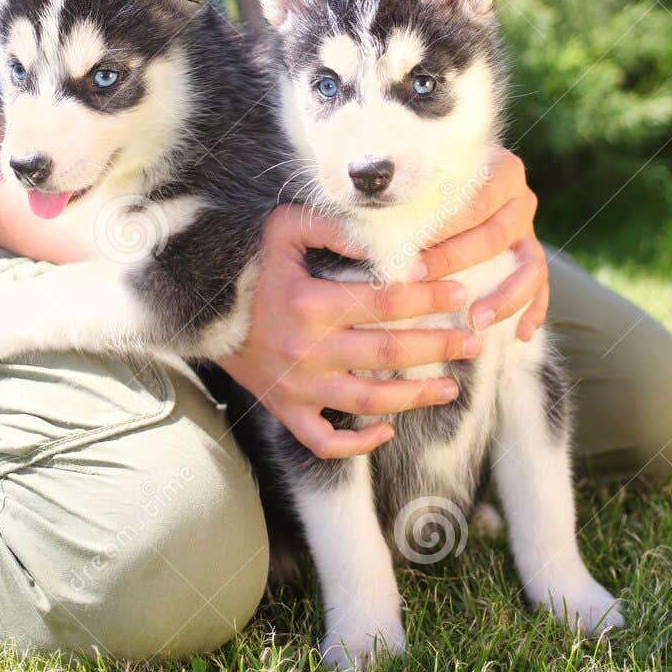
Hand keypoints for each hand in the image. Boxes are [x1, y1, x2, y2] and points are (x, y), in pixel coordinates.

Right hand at [218, 205, 484, 458]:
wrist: (198, 308)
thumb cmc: (248, 264)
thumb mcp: (283, 228)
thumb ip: (332, 227)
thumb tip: (381, 243)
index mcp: (310, 304)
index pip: (384, 301)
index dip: (427, 298)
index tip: (459, 293)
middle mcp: (308, 351)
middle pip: (388, 354)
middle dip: (438, 347)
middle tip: (474, 342)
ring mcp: (298, 387)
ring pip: (369, 402)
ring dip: (416, 397)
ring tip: (452, 388)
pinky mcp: (286, 410)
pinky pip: (325, 442)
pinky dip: (358, 444)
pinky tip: (388, 429)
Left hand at [415, 148, 547, 340]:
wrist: (457, 181)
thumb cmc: (422, 185)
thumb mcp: (414, 180)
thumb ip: (399, 196)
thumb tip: (356, 228)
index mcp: (497, 168)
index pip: (471, 201)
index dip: (440, 227)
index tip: (408, 249)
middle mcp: (519, 197)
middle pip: (493, 234)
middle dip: (454, 261)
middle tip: (419, 282)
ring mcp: (530, 230)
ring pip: (528, 265)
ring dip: (503, 297)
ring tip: (475, 321)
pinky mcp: (534, 258)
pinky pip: (542, 287)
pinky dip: (534, 310)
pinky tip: (521, 335)